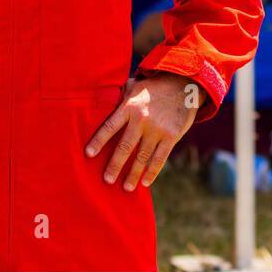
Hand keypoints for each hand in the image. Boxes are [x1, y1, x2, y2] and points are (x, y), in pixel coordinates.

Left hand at [85, 74, 201, 190]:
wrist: (183, 84)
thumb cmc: (154, 87)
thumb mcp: (135, 86)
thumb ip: (120, 97)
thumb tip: (102, 102)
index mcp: (129, 106)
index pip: (110, 126)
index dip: (98, 141)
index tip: (88, 154)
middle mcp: (142, 119)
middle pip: (125, 147)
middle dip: (115, 166)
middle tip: (107, 180)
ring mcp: (157, 129)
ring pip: (142, 157)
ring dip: (133, 174)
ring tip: (126, 188)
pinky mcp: (172, 136)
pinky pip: (160, 158)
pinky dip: (152, 172)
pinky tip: (145, 182)